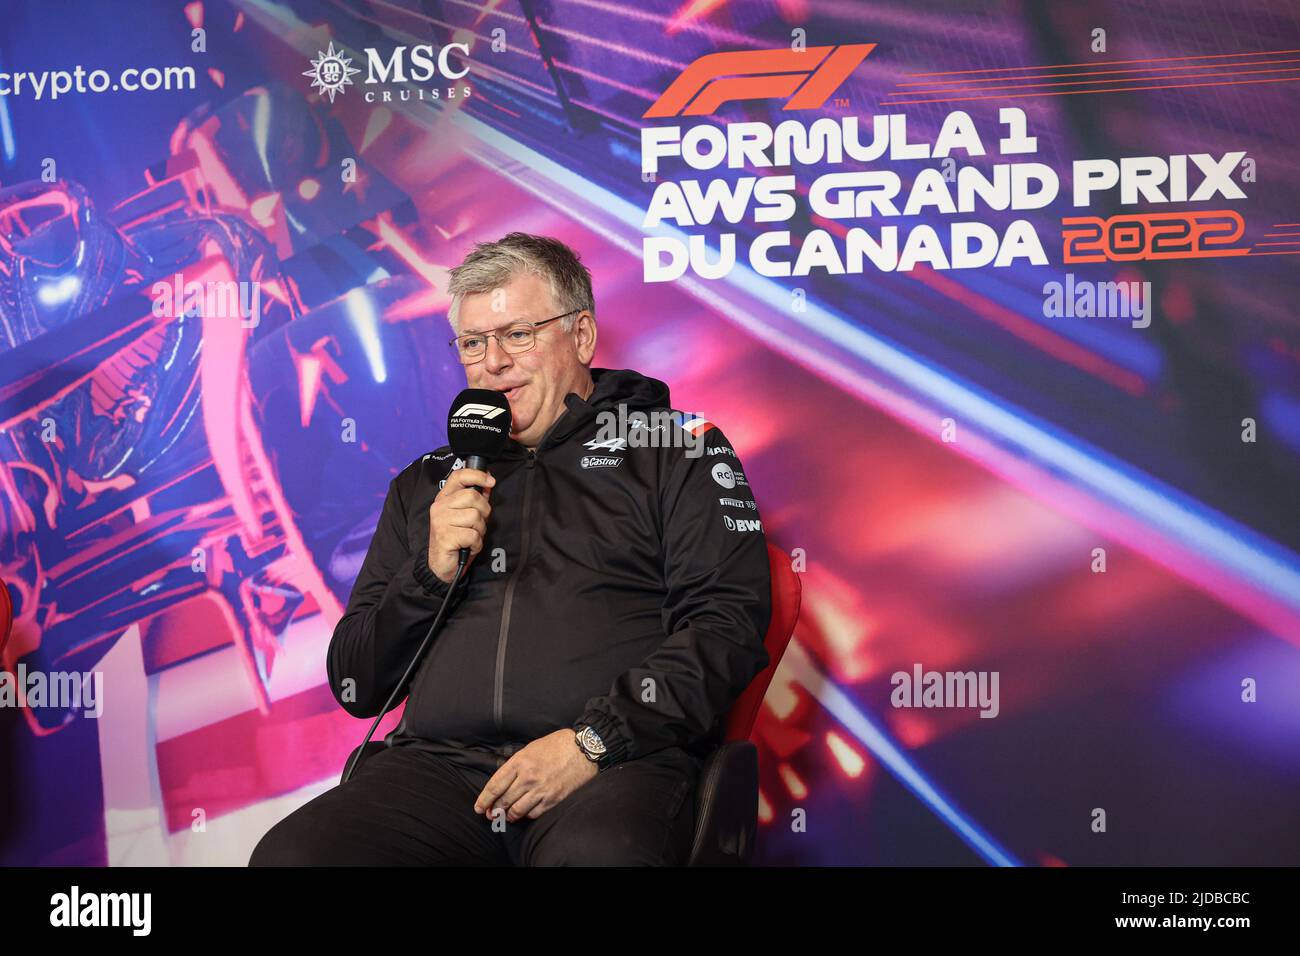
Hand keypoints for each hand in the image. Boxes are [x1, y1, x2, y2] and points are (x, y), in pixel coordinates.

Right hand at [428, 468, 494, 584]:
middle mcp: (439, 507)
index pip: (458, 476)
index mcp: (444, 498)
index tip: (491, 481)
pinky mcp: (445, 537)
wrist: (442, 565)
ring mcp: (440, 521)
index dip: (477, 475)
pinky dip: (476, 544)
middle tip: (478, 524)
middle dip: (484, 511)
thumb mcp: (466, 516)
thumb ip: (476, 500)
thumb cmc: (457, 539)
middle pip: (473, 496)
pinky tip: (468, 547)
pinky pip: (473, 535)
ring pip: (475, 516)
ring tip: (471, 537)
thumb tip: (489, 483)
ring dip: (479, 530)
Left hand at [473, 729, 598, 821]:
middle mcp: (528, 777)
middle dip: (495, 810)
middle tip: (491, 815)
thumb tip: (505, 780)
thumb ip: (517, 764)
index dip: (484, 799)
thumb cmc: (558, 745)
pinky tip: (526, 813)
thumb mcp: (531, 748)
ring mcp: (541, 790)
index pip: (495, 785)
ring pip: (517, 811)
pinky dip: (527, 815)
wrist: (584, 749)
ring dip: (509, 815)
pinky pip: (534, 814)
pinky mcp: (554, 799)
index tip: (479, 807)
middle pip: (504, 800)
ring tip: (508, 816)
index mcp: (520, 762)